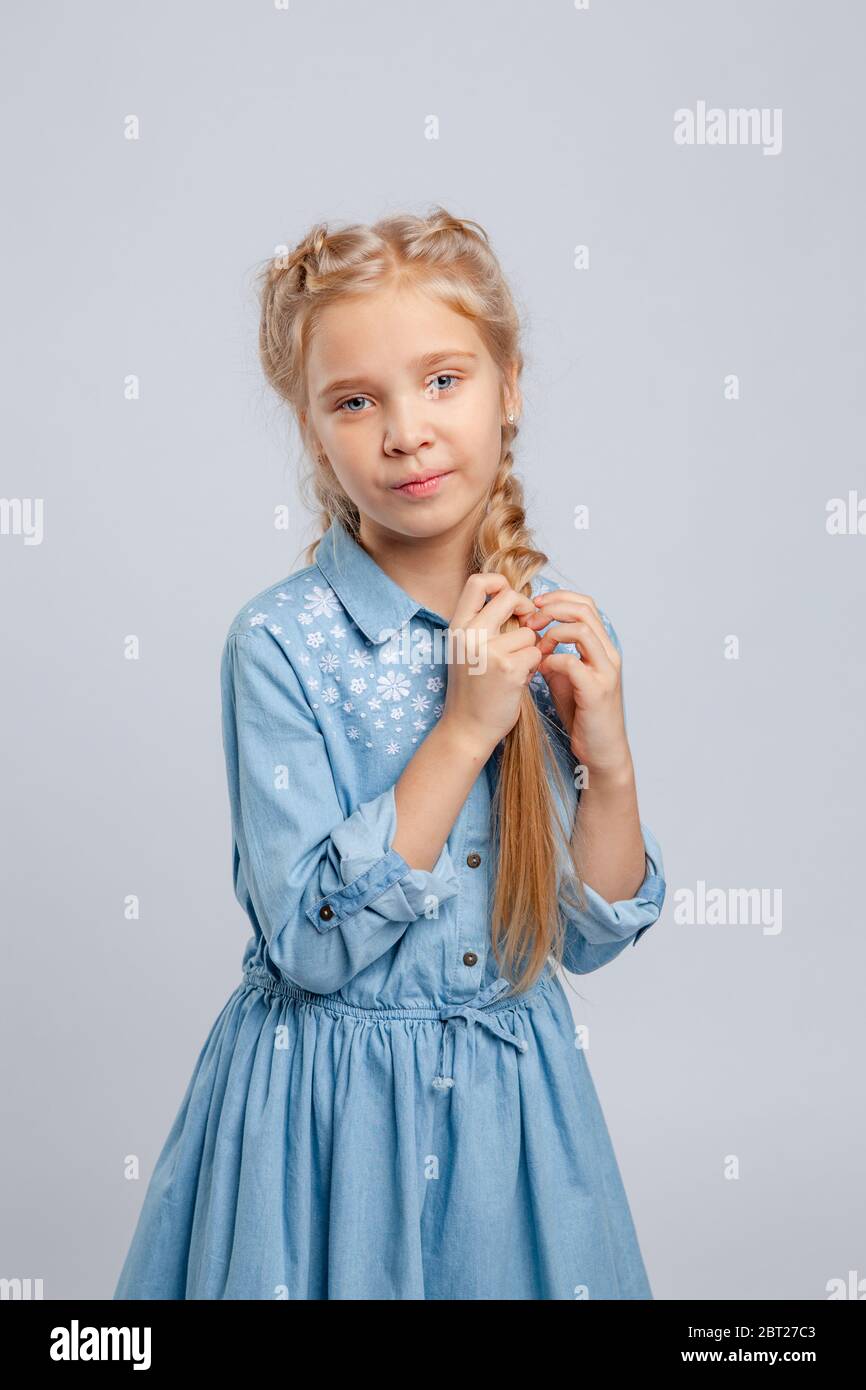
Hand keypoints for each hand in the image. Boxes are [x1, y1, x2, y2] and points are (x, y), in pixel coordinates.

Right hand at [442, 573, 541, 753]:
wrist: (466, 729)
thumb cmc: (472, 690)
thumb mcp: (467, 650)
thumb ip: (483, 625)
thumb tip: (516, 600)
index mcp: (457, 627)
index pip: (477, 582)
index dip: (500, 583)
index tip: (511, 600)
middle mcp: (469, 635)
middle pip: (510, 598)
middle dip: (526, 610)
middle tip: (528, 627)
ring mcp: (488, 652)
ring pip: (529, 631)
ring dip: (530, 648)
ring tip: (516, 667)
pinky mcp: (509, 669)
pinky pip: (536, 653)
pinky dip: (533, 666)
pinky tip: (519, 681)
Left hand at [518, 590, 632, 778]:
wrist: (600, 749)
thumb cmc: (582, 713)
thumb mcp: (564, 678)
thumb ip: (553, 656)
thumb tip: (532, 640)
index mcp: (602, 647)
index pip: (585, 605)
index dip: (558, 598)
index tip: (533, 605)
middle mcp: (608, 654)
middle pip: (584, 610)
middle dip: (552, 609)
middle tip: (529, 619)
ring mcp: (605, 671)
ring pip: (582, 630)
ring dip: (552, 631)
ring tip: (535, 644)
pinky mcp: (596, 691)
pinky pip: (572, 662)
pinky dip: (551, 660)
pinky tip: (540, 669)